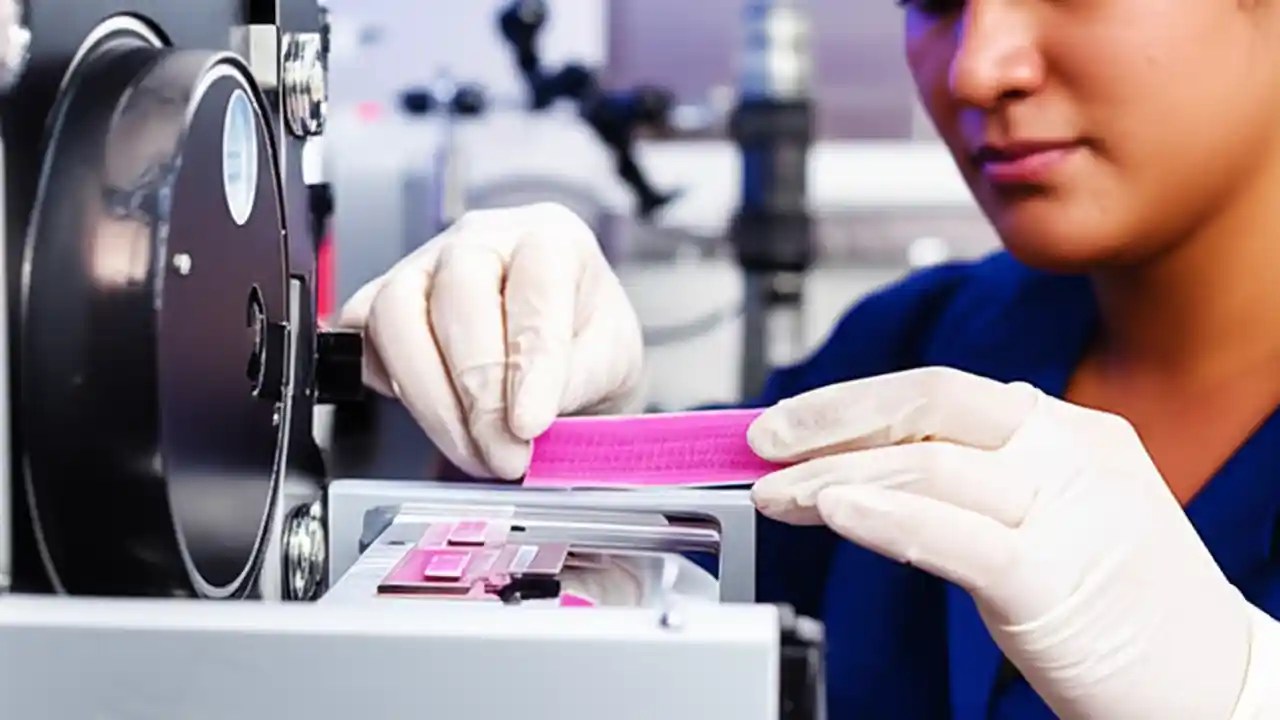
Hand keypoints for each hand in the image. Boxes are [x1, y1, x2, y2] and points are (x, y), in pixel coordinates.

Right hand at [337, 203, 644, 478]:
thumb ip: (577, 381)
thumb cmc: (585, 338)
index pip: (534, 287)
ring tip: (473, 451)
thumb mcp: (612, 360)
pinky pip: (363, 338)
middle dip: (479, 391)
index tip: (530, 423)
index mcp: (550, 239)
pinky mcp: (381, 300)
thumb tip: (528, 419)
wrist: (563, 342)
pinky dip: (394, 387)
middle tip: (504, 454)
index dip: (529, 363)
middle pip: (459, 295)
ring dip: (431, 399)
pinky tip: (437, 418)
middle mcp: (482, 240)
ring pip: (397, 314)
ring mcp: (423, 265)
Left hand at [748, 367, 1254, 719]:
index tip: (793, 421)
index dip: (855, 401)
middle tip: (763, 437)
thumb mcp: (1058, 515)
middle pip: (930, 402)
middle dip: (832, 415)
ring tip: (774, 492)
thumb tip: (884, 457)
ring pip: (927, 463)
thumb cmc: (1124, 608)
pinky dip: (883, 515)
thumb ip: (987, 477)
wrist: (1215, 689)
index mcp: (1069, 431)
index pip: (940, 392)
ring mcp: (1067, 512)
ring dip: (833, 474)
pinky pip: (953, 534)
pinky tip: (831, 510)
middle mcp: (1070, 454)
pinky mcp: (1053, 580)